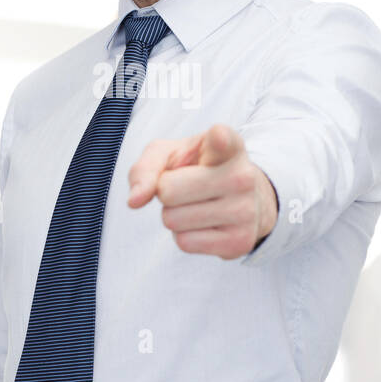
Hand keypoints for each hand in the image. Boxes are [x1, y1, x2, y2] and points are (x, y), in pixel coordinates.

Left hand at [127, 124, 277, 258]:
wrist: (239, 198)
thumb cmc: (196, 169)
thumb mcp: (169, 155)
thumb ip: (145, 168)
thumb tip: (134, 201)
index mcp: (228, 145)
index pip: (221, 139)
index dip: (218, 139)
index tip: (220, 139)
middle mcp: (243, 176)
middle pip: (168, 191)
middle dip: (165, 192)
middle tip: (187, 187)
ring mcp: (245, 210)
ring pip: (173, 220)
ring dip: (174, 215)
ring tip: (197, 204)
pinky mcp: (241, 241)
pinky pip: (184, 242)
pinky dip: (183, 235)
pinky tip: (204, 223)